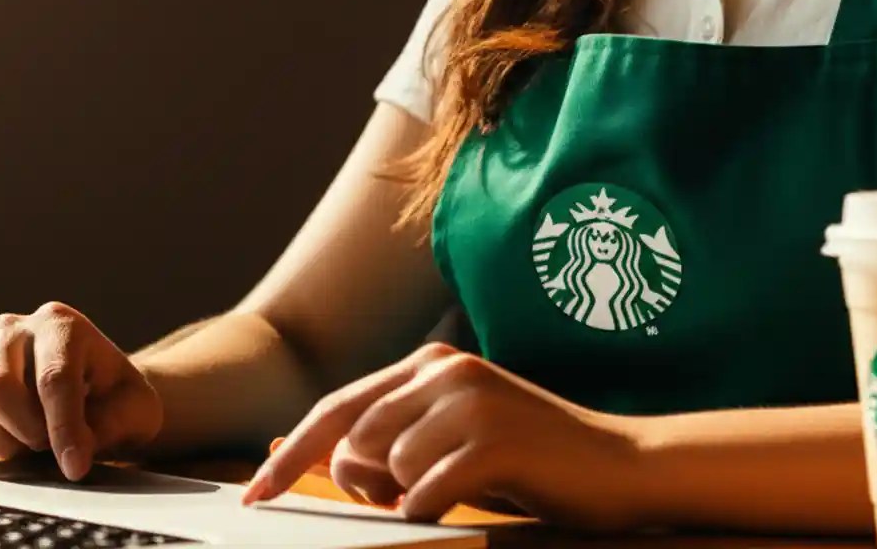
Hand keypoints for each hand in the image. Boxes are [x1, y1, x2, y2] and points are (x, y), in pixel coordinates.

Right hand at [0, 302, 161, 480]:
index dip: (63, 428)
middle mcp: (14, 328)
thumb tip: (72, 454)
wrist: (95, 396)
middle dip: (24, 432)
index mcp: (63, 324)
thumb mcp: (133, 410)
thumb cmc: (116, 400)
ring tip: (27, 447)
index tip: (74, 467)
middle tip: (47, 448)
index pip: (53, 378)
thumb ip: (109, 426)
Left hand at [242, 343, 645, 528]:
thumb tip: (320, 458)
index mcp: (429, 364)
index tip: (256, 493)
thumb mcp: (454, 436)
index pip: (337, 408)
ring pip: (387, 469)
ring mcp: (468, 403)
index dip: (292, 454)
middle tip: (405, 496)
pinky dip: (434, 511)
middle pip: (352, 441)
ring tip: (459, 488)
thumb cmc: (530, 459)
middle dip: (363, 484)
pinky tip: (478, 496)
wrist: (621, 465)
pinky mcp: (491, 442)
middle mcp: (442, 372)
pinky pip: (422, 496)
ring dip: (410, 496)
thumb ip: (393, 437)